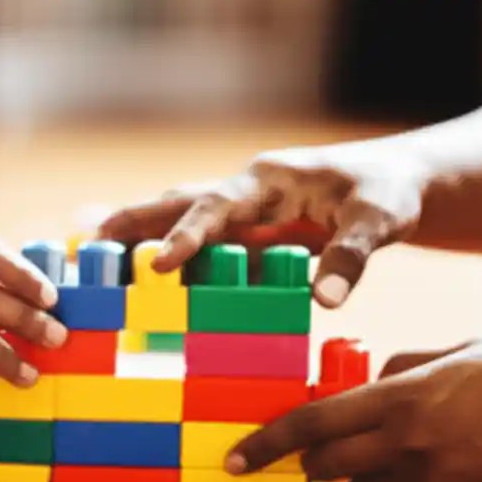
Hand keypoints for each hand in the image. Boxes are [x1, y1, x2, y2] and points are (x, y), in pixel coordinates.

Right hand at [96, 145, 428, 306]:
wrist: (394, 183)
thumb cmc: (389, 193)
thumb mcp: (381, 220)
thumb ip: (352, 255)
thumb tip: (324, 302)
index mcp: (269, 180)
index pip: (218, 206)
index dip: (187, 234)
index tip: (161, 264)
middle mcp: (246, 193)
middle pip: (178, 203)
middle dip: (133, 222)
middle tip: (87, 242)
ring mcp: (242, 215)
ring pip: (180, 221)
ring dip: (140, 239)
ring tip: (92, 261)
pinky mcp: (246, 237)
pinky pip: (201, 250)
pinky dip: (169, 263)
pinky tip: (141, 287)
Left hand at [226, 340, 481, 481]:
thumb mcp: (466, 352)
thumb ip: (408, 366)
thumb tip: (369, 377)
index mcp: (402, 397)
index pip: (312, 425)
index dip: (265, 444)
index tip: (234, 460)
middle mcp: (408, 447)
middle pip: (328, 471)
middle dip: (322, 467)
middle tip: (334, 457)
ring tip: (425, 457)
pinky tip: (461, 477)